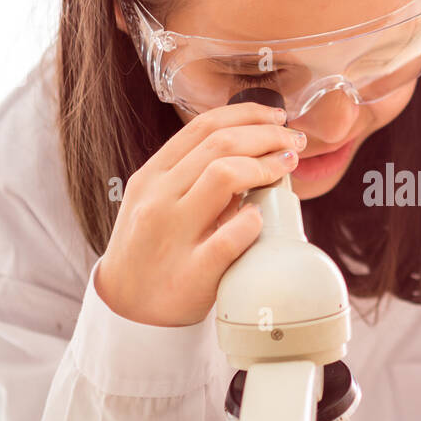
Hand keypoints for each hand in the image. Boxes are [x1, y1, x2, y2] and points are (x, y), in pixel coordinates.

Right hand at [95, 102, 306, 325]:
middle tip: (294, 143)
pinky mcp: (191, 272)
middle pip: (221, 144)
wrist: (126, 307)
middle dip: (267, 136)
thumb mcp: (159, 202)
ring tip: (285, 168)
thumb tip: (253, 150)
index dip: (247, 114)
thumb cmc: (152, 248)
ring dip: (265, 166)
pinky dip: (252, 222)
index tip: (276, 118)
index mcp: (152, 176)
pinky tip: (262, 217)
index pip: (203, 127)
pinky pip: (230, 237)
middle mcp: (159, 198)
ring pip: (223, 175)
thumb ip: (194, 176)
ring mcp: (173, 234)